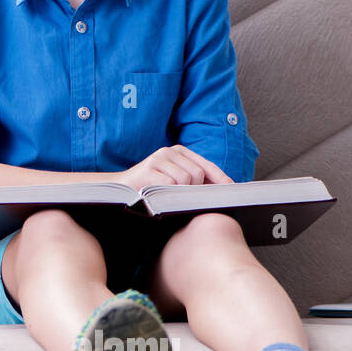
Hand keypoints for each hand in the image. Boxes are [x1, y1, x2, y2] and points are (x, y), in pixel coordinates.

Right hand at [118, 145, 232, 189]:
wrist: (119, 190)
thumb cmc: (150, 188)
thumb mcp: (174, 180)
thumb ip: (194, 180)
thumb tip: (221, 189)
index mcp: (179, 152)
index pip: (207, 165)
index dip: (220, 179)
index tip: (232, 190)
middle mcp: (170, 151)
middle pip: (198, 173)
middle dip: (195, 189)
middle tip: (182, 198)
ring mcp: (158, 159)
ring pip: (186, 179)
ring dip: (180, 192)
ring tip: (167, 196)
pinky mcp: (149, 169)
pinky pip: (171, 183)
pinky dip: (169, 193)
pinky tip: (159, 195)